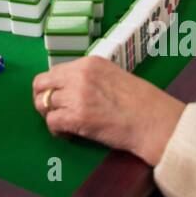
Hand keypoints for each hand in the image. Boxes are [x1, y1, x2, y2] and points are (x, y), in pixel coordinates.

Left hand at [31, 56, 184, 165]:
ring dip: (50, 116)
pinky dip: (56, 130)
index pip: (54, 71)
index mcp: (89, 63)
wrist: (154, 121)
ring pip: (43, 103)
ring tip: (65, 124)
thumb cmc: (140, 103)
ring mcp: (77, 95)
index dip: (54, 87)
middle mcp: (79, 75)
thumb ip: (90, 77)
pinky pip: (52, 122)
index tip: (61, 98)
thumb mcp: (113, 76)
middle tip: (53, 111)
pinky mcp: (77, 117)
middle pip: (41, 84)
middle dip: (43, 99)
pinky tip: (69, 134)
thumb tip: (70, 87)